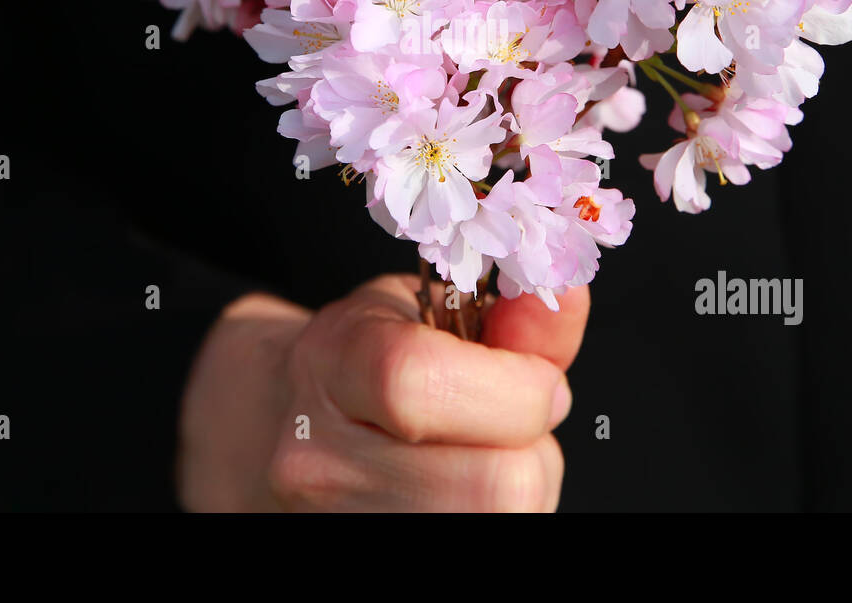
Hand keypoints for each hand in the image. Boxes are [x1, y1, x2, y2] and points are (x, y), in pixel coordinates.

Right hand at [176, 274, 589, 510]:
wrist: (285, 423)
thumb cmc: (369, 354)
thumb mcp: (429, 309)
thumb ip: (512, 314)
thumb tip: (565, 291)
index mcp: (333, 362)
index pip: (422, 384)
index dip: (515, 388)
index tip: (533, 380)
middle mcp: (319, 459)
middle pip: (493, 487)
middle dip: (530, 451)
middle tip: (506, 427)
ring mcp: (335, 523)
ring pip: (500, 524)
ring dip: (516, 491)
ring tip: (480, 459)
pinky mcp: (361, 559)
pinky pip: (480, 543)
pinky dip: (491, 516)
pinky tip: (460, 491)